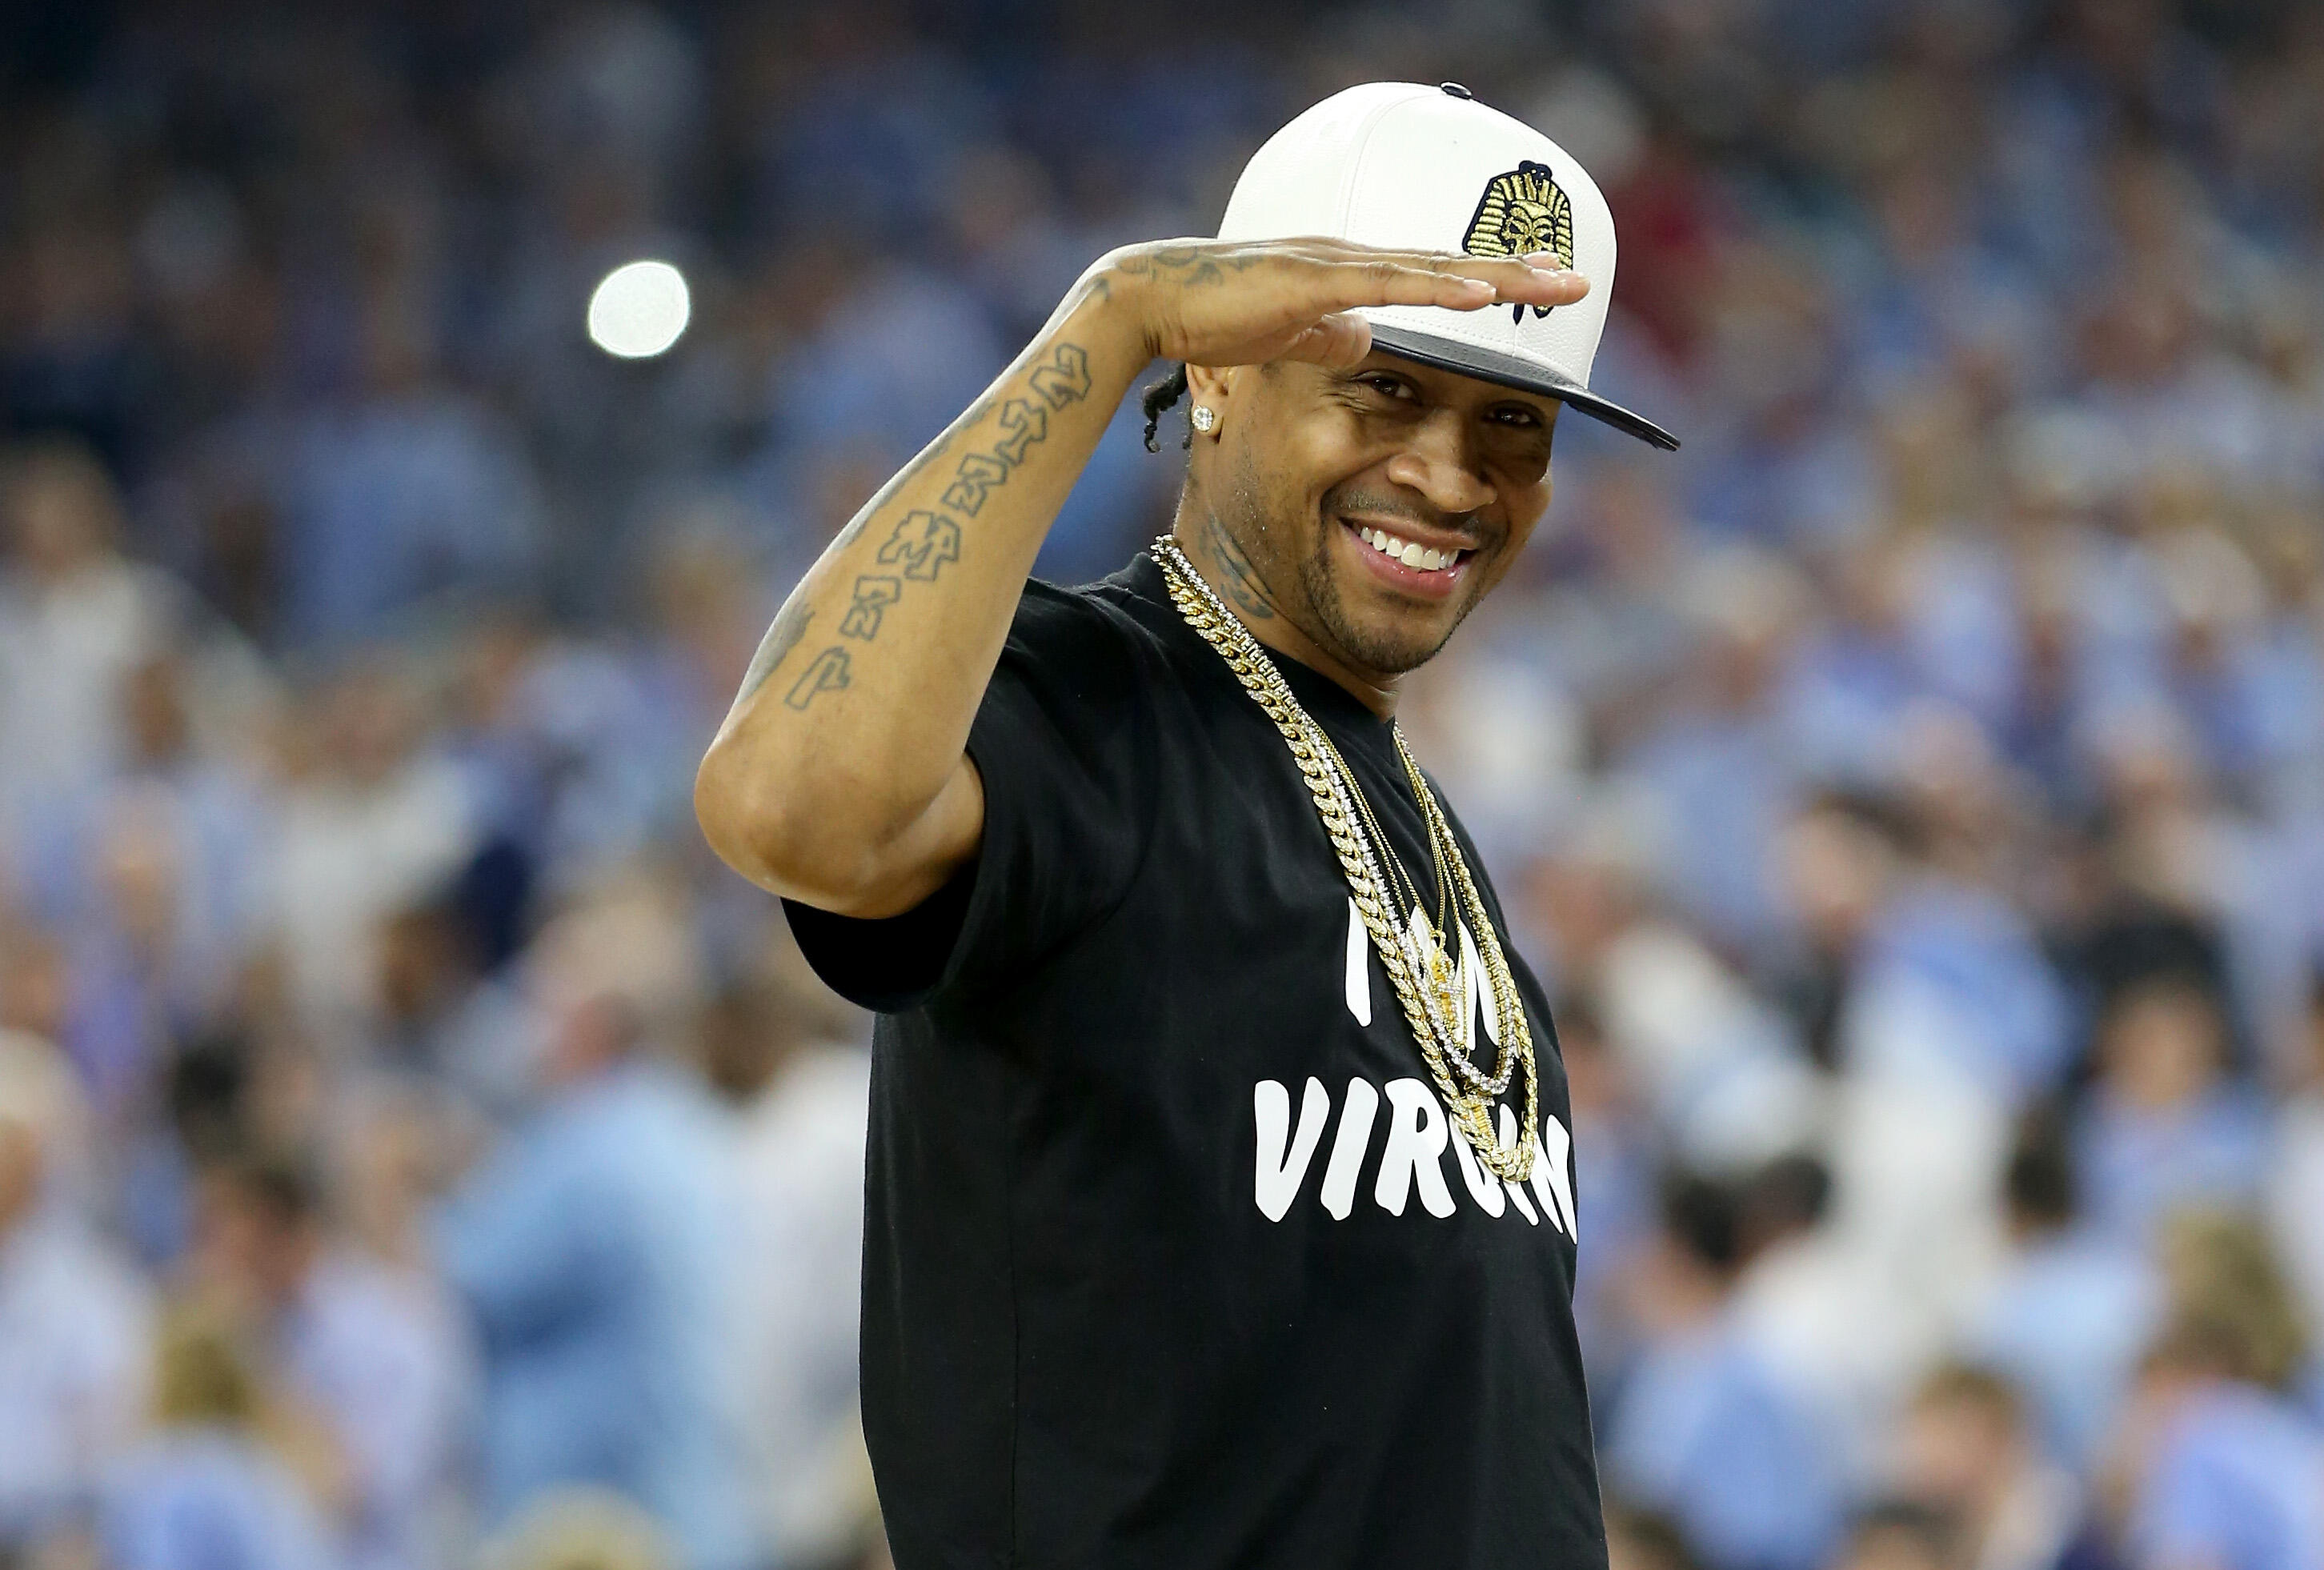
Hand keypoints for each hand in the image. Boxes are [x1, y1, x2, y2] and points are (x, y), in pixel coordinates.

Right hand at [1092, 237, 1589, 368]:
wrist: (1154, 301)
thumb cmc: (1213, 318)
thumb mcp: (1288, 338)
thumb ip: (1329, 336)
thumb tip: (1366, 343)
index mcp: (1346, 272)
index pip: (1431, 273)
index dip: (1487, 278)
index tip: (1538, 285)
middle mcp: (1350, 257)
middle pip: (1448, 262)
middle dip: (1516, 271)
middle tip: (1578, 276)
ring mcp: (1335, 264)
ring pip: (1432, 267)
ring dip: (1498, 275)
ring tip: (1555, 281)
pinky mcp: (1314, 280)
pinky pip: (1390, 285)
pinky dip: (1440, 288)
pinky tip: (1482, 294)